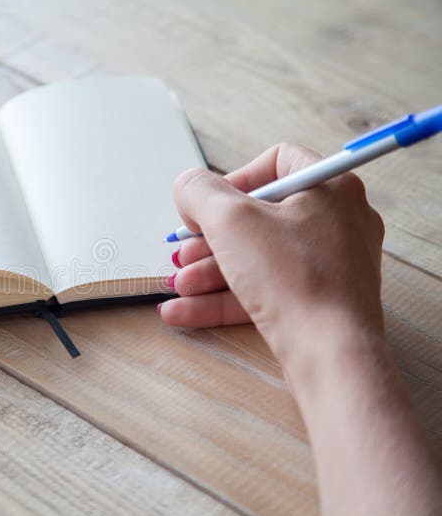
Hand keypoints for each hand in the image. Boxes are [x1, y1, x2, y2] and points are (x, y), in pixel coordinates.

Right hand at [159, 143, 385, 369]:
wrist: (330, 353)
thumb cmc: (294, 279)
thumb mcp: (229, 220)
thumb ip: (199, 191)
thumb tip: (188, 186)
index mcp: (330, 188)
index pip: (278, 162)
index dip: (234, 179)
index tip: (208, 205)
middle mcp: (337, 223)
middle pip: (259, 218)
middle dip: (210, 239)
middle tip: (184, 253)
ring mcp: (330, 266)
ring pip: (257, 259)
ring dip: (209, 272)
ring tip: (178, 287)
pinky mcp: (318, 302)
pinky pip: (264, 291)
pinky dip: (224, 298)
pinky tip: (184, 310)